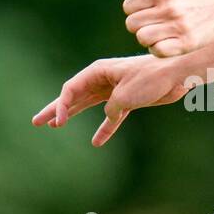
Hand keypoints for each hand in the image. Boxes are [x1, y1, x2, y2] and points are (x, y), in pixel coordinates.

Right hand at [31, 55, 196, 145]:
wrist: (177, 74)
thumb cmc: (151, 77)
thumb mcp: (125, 95)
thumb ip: (112, 107)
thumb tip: (109, 115)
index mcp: (98, 71)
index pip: (70, 89)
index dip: (60, 106)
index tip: (57, 123)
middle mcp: (102, 79)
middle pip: (73, 96)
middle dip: (55, 109)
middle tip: (36, 121)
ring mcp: (113, 90)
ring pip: (88, 106)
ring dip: (73, 116)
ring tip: (55, 126)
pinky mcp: (127, 100)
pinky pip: (111, 117)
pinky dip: (105, 129)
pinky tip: (96, 142)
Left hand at [123, 0, 213, 57]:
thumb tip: (129, 10)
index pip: (128, 7)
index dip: (136, 11)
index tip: (148, 12)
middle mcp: (168, 6)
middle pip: (132, 24)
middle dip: (140, 26)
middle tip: (155, 24)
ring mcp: (178, 25)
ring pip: (141, 38)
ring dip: (148, 39)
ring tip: (161, 34)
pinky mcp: (186, 42)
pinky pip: (156, 51)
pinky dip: (158, 49)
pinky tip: (168, 43)